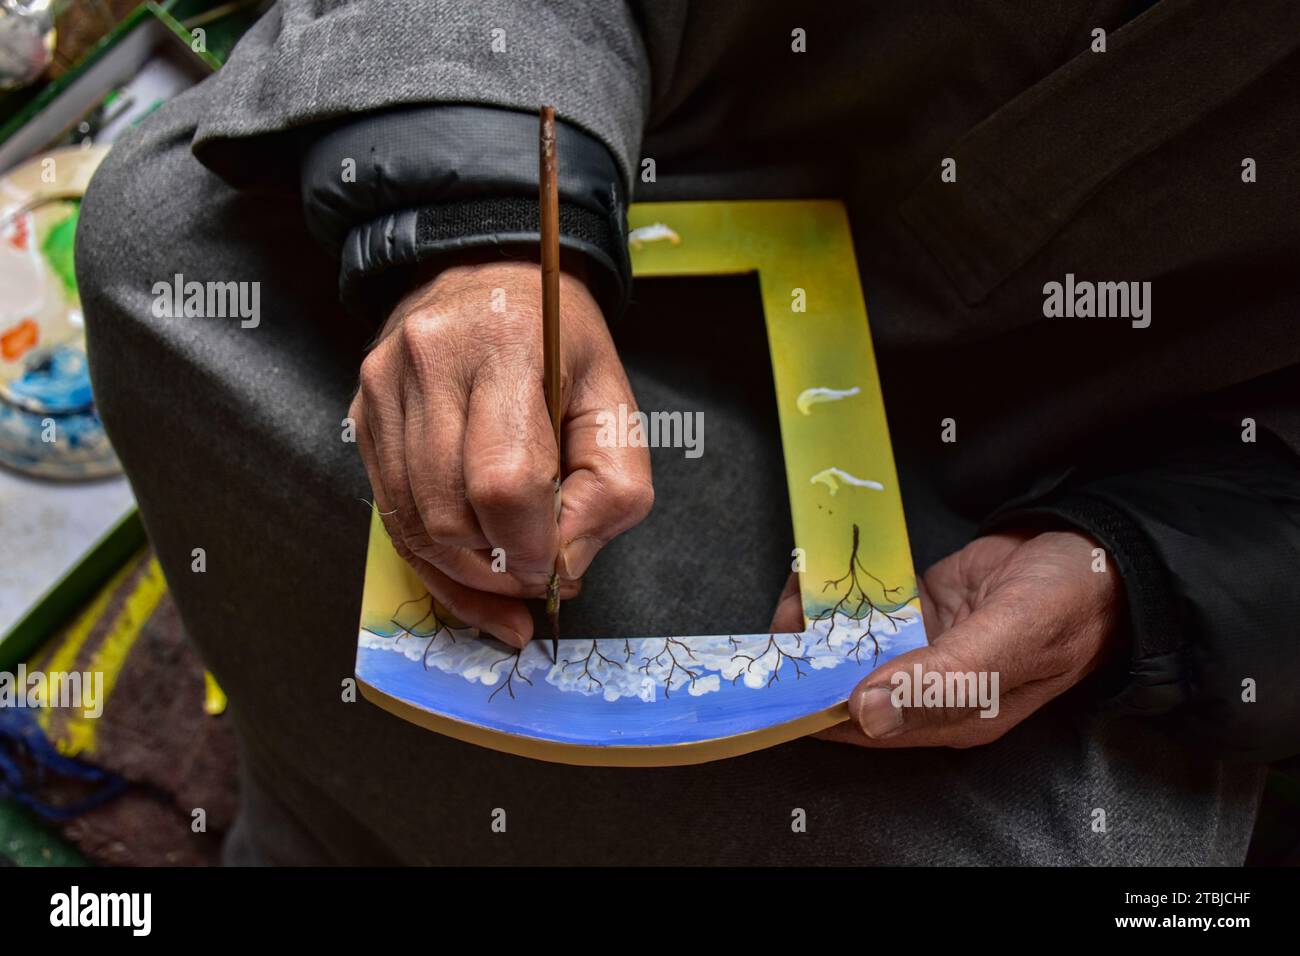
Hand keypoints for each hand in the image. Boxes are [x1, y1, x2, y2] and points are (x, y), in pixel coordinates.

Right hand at [351, 260, 652, 646]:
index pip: (504, 482)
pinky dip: (434, 558)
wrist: (491, 278)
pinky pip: (390, 515)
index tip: (554, 564)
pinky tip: (472, 569)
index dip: (529, 544)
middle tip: (536, 572)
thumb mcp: (615, 405)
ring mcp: (383, 387)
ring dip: (466, 571)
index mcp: (506, 346)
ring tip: (509, 570)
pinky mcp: (361, 415)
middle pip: (450, 514)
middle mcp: (429, 361)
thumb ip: (612, 491)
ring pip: (413, 525)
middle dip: (498, 565)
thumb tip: (562, 566)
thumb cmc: (560, 344)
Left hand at [770, 529, 1123, 747]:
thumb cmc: (1070, 604)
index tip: (774, 675)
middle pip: (849, 683)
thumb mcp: (1009, 640)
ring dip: (821, 618)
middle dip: (809, 654)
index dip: (815, 703)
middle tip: (784, 612)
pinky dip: (845, 592)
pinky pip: (871, 608)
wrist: (1104, 554)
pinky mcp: (924, 610)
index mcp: (953, 716)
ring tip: (800, 582)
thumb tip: (869, 713)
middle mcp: (932, 689)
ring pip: (854, 644)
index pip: (864, 725)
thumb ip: (942, 679)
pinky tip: (824, 571)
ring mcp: (926, 648)